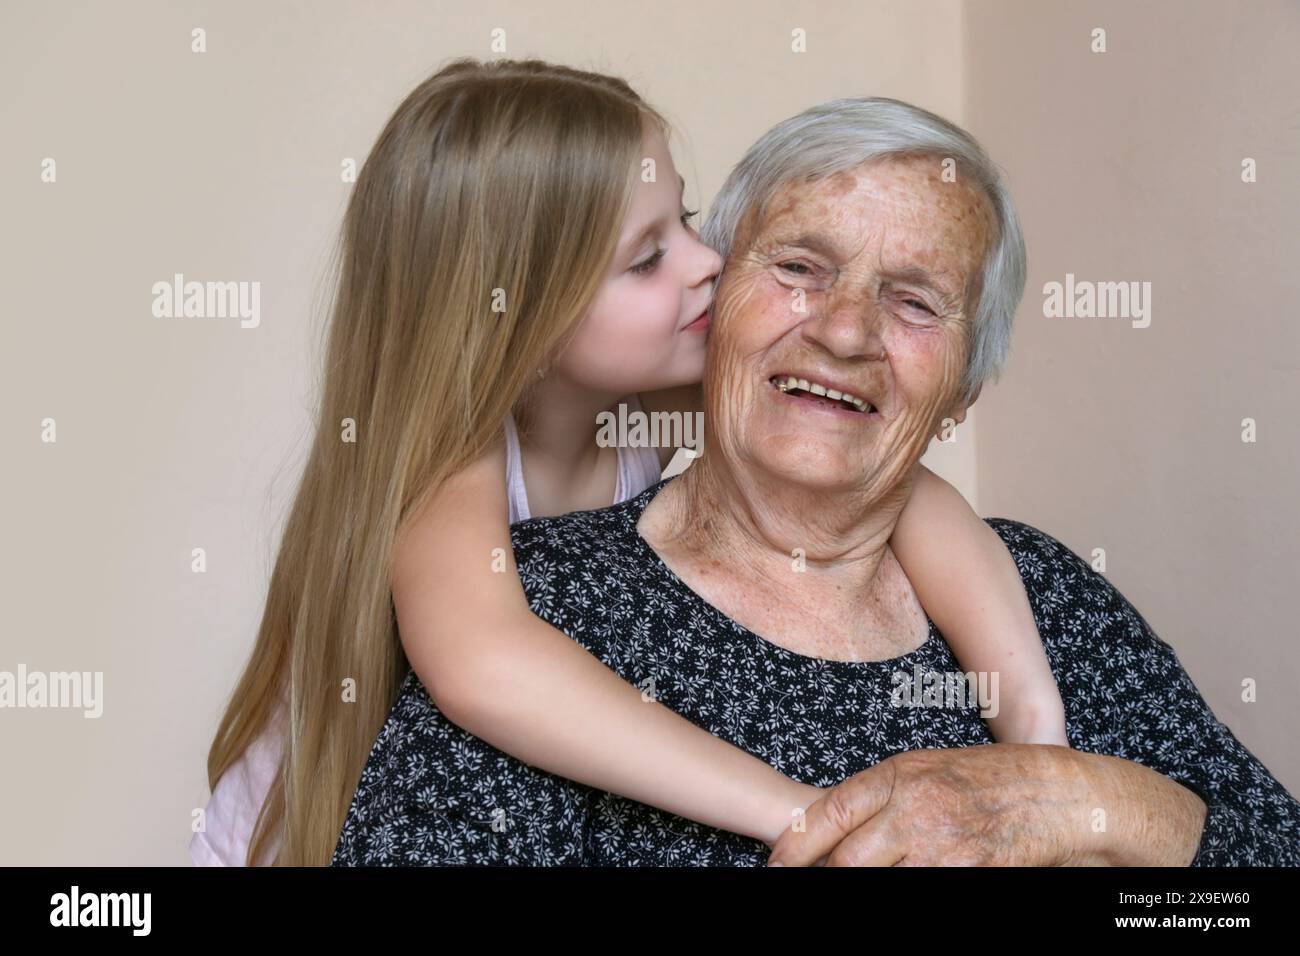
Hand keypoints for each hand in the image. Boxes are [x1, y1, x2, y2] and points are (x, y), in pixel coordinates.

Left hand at [768, 743, 1094, 865]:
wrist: (1054, 794)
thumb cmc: (988, 778)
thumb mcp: (926, 768)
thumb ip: (881, 794)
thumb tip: (834, 821)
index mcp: (897, 776)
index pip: (828, 814)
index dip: (794, 847)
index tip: (775, 867)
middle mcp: (913, 809)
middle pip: (845, 861)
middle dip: (825, 876)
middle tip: (810, 880)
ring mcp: (940, 845)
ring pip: (878, 881)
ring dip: (867, 884)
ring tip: (859, 877)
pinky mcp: (965, 872)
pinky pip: (920, 891)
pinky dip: (906, 890)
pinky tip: (908, 880)